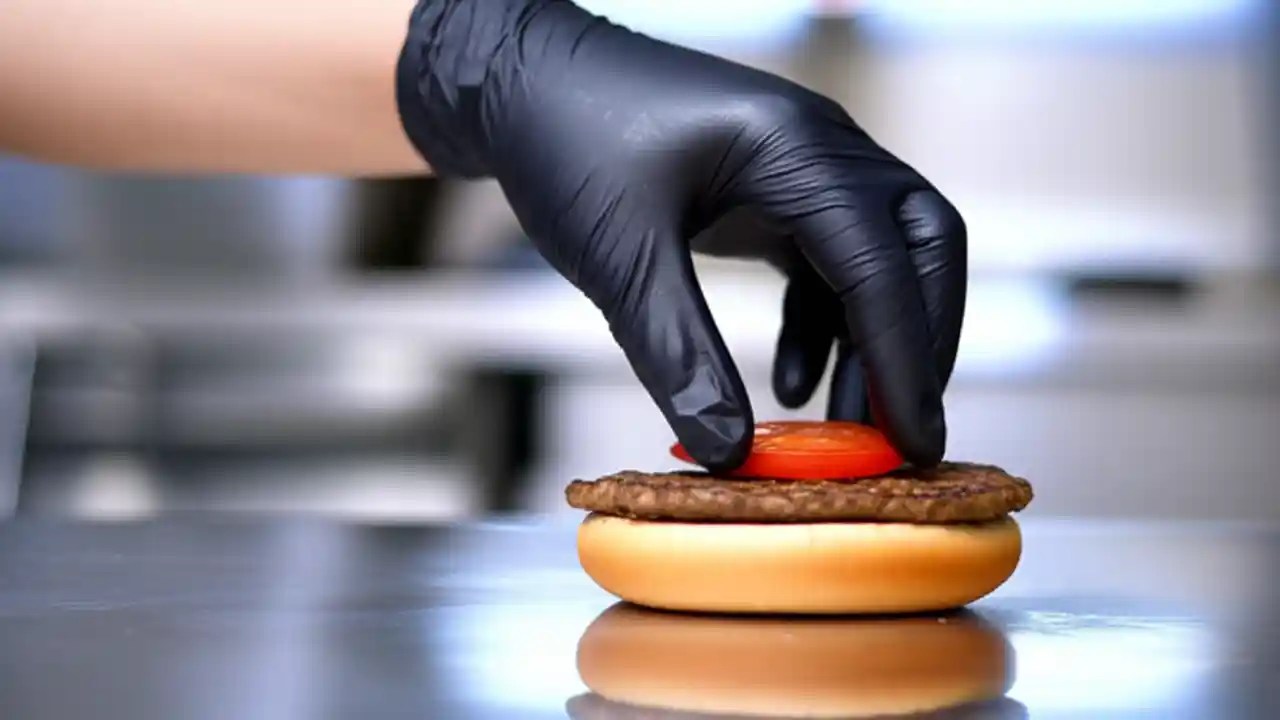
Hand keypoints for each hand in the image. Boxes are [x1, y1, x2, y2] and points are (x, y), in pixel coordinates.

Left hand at [397, 0, 965, 470]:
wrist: (517, 80)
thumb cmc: (564, 140)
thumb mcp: (619, 257)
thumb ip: (679, 356)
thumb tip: (730, 453)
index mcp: (794, 148)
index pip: (882, 264)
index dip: (906, 361)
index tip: (916, 445)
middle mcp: (818, 147)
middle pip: (918, 248)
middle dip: (919, 343)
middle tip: (902, 434)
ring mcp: (799, 165)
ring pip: (879, 258)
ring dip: (873, 342)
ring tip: (846, 427)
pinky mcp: (770, 189)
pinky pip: (825, 262)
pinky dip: (822, 326)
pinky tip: (790, 384)